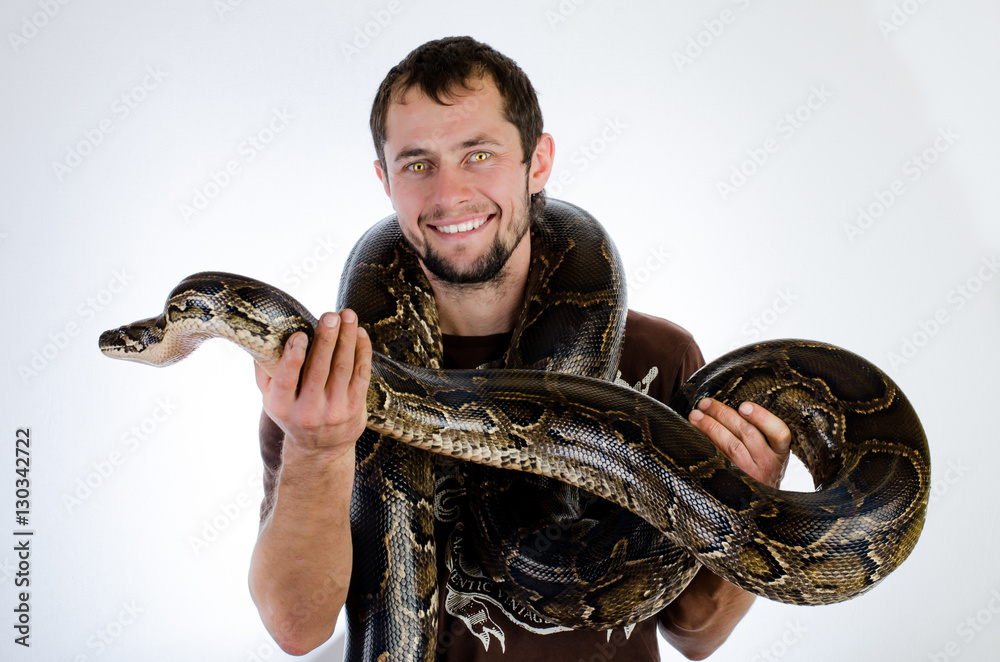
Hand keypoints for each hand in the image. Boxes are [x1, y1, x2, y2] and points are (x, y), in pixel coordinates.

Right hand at [254, 309, 371, 456]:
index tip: (300, 335)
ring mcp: (334, 410)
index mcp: (282, 406)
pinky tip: (360, 334)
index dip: (293, 358)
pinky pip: (361, 375)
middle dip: (326, 340)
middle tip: (330, 316)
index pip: (285, 381)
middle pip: (319, 370)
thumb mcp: (270, 399)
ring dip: (347, 339)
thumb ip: (264, 370)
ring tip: (348, 315)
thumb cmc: (291, 413)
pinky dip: (362, 352)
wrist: (319, 449)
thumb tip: (260, 336)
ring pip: (343, 368)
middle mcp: (308, 411)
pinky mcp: (355, 407)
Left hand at [688, 398, 790, 487]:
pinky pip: (719, 459)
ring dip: (710, 426)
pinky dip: (706, 443)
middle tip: (705, 403)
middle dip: (723, 414)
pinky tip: (695, 433)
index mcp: (780, 453)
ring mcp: (751, 475)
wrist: (759, 504)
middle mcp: (768, 464)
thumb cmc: (761, 470)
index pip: (779, 432)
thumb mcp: (770, 453)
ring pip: (732, 445)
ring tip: (695, 415)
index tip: (743, 406)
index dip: (761, 417)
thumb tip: (732, 407)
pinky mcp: (734, 482)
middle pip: (747, 434)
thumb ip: (759, 433)